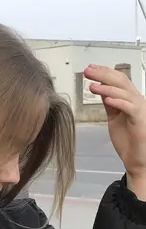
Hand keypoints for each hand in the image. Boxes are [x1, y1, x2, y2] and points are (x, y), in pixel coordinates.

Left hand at [84, 65, 145, 184]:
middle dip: (103, 75)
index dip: (104, 73)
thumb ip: (110, 104)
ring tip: (92, 86)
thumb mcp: (114, 117)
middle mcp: (137, 101)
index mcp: (130, 100)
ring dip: (107, 88)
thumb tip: (100, 89)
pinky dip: (118, 102)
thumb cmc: (128, 140)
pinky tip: (106, 100)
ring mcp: (140, 110)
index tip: (90, 69)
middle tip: (88, 71)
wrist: (136, 159)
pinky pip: (130, 108)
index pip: (118, 80)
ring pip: (125, 93)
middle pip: (121, 82)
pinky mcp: (140, 120)